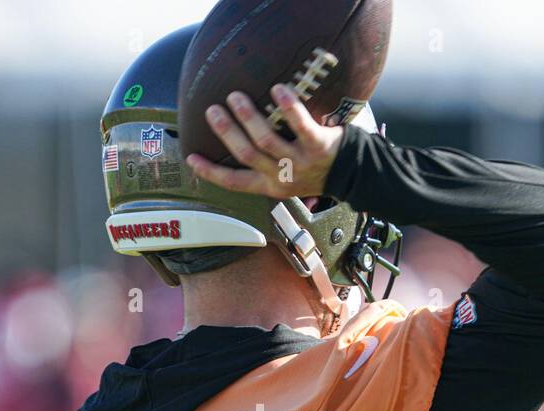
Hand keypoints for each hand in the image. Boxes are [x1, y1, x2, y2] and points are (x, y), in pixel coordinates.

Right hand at [186, 84, 342, 199]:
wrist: (352, 174)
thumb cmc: (314, 170)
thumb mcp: (286, 179)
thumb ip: (265, 167)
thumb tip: (236, 143)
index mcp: (270, 187)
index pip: (235, 183)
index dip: (211, 172)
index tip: (191, 157)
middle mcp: (282, 177)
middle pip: (247, 155)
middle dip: (227, 132)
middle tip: (212, 110)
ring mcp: (301, 162)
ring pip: (267, 141)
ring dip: (249, 117)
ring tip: (236, 97)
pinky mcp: (319, 146)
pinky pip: (301, 126)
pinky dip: (288, 108)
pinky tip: (278, 90)